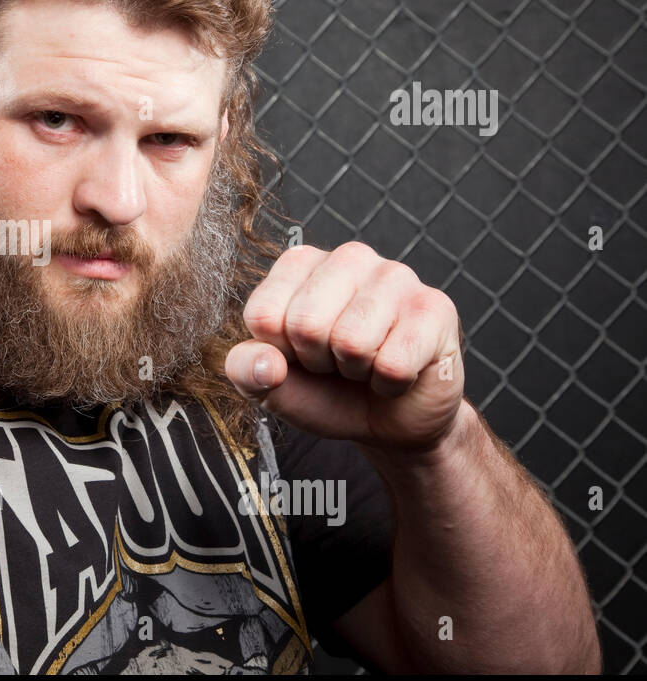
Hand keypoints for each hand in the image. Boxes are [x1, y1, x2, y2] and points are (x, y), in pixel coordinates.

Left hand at [223, 242, 464, 450]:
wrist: (390, 422)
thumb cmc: (328, 390)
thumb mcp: (271, 386)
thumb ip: (246, 371)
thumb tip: (265, 363)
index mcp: (299, 264)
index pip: (263, 314)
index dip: (279, 352)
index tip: (300, 355)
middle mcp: (348, 258)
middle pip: (306, 324)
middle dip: (319, 361)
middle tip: (337, 362)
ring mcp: (396, 276)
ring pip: (352, 342)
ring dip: (357, 371)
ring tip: (367, 363)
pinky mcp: (435, 307)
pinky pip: (394, 363)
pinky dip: (390, 384)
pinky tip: (398, 372)